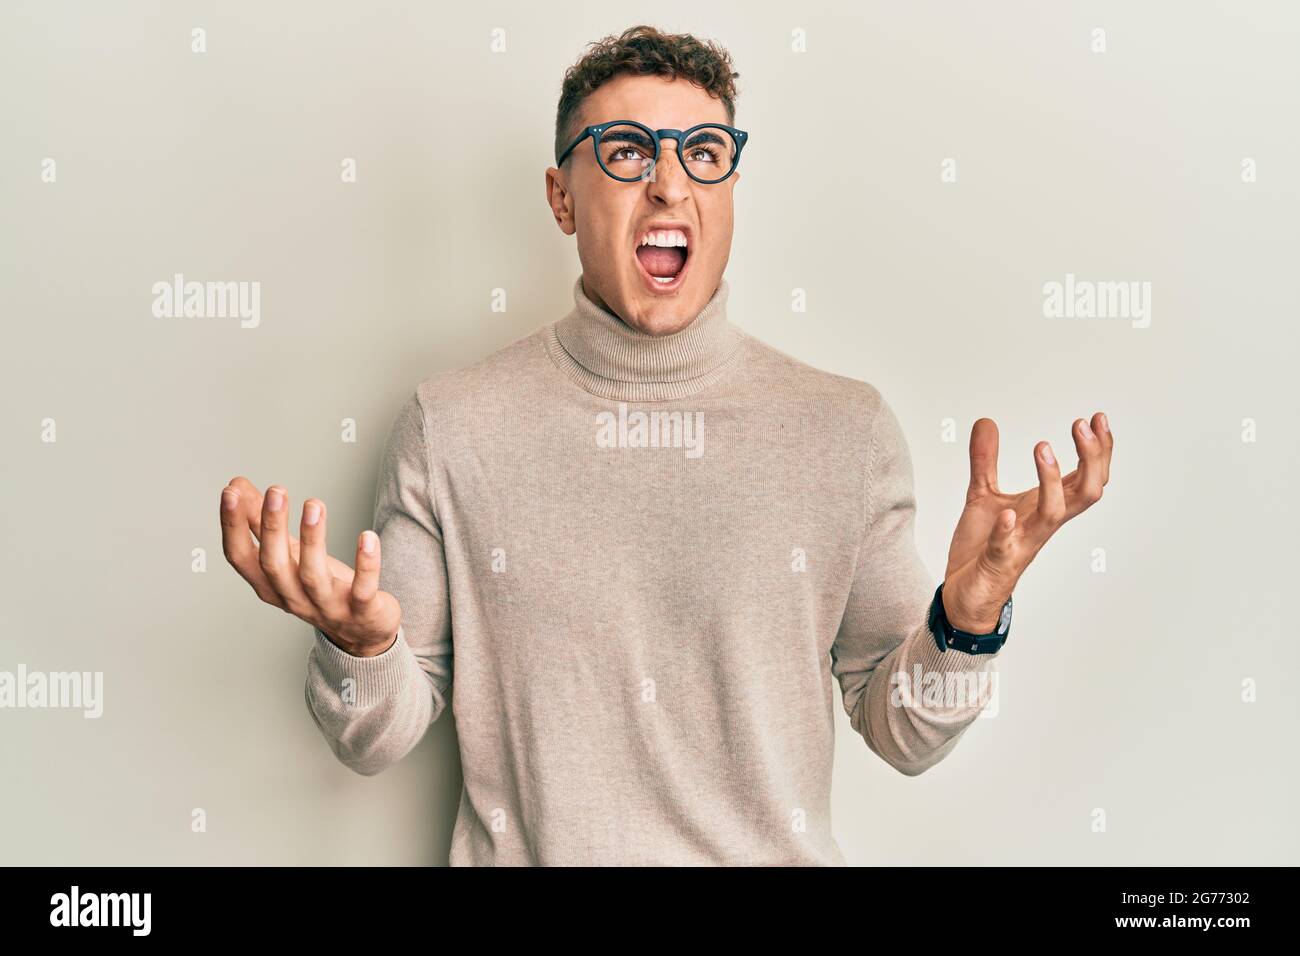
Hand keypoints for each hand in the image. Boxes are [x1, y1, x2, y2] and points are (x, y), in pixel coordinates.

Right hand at [219, 477, 401, 656]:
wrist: (360, 631)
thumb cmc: (320, 588)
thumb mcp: (288, 555)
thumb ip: (260, 523)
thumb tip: (237, 487)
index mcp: (269, 584)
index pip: (240, 557)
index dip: (232, 526)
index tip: (230, 492)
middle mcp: (292, 597)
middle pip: (273, 564)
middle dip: (272, 527)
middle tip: (276, 491)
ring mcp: (327, 606)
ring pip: (313, 575)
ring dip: (312, 539)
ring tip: (314, 505)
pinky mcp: (361, 610)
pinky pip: (362, 589)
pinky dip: (366, 565)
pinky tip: (368, 536)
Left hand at [941, 412, 1113, 631]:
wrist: (964, 593)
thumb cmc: (982, 547)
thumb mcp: (982, 495)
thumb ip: (984, 460)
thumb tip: (985, 422)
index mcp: (1045, 508)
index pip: (1086, 477)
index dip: (1098, 450)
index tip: (1097, 417)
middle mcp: (1042, 524)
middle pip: (1086, 491)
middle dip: (1091, 458)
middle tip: (1082, 425)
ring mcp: (1022, 542)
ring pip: (1054, 514)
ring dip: (1050, 481)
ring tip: (1042, 447)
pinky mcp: (998, 560)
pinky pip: (1006, 545)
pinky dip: (1007, 529)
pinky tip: (1007, 514)